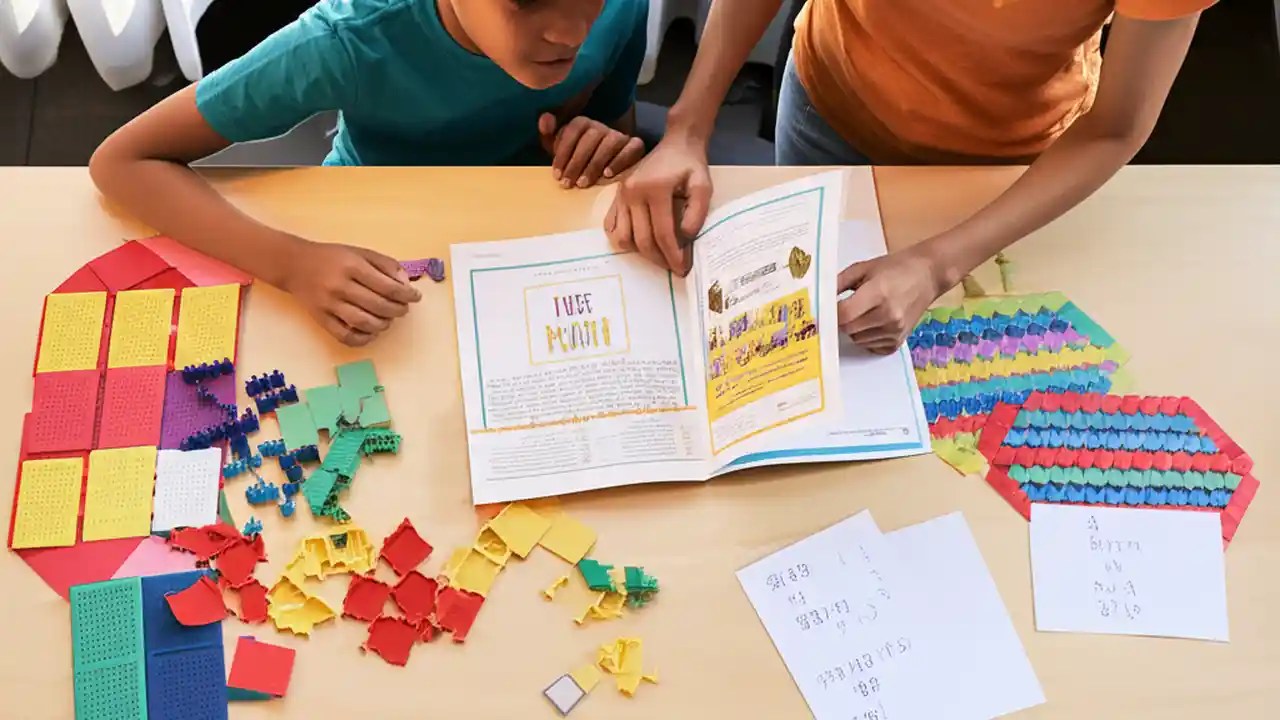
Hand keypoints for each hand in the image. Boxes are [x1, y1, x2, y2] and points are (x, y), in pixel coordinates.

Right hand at [282, 239, 421, 346]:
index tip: (415, 297)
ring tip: (387, 319)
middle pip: (379, 306)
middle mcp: (340, 286)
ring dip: (383, 324)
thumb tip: (406, 283)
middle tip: (402, 309)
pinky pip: (346, 336)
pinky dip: (363, 338)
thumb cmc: (333, 258)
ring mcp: (329, 305)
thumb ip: (386, 265)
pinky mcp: (321, 319)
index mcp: (352, 266)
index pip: (388, 286)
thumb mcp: (360, 253)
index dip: (406, 295)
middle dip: (398, 310)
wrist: (295, 265)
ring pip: (365, 323)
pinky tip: (371, 331)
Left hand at [539, 114, 644, 188]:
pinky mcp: (636, 146)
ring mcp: (619, 135)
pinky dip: (620, 161)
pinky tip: (608, 175)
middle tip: (569, 183)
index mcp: (583, 123)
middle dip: (577, 162)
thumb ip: (549, 135)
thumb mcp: (561, 149)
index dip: (563, 152)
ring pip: (609, 143)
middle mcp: (601, 126)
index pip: (573, 130)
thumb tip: (544, 118)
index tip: (557, 174)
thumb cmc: (580, 160)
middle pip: (590, 138)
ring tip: (584, 183)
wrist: (609, 168)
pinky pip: (631, 149)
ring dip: (594, 164)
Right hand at [604, 132, 711, 275]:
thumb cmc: (690, 166)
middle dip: (659, 259)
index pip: (662, 233)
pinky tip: (640, 242)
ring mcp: (621, 195)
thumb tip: (685, 238)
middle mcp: (633, 192)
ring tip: (659, 255)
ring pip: (624, 238)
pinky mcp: (616, 197)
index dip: (672, 255)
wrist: (676, 145)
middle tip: (674, 267)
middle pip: (642, 240)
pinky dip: (624, 239)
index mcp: (655, 189)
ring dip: (641, 253)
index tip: (682, 268)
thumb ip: (697, 213)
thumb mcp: (703, 186)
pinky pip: (612, 226)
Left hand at [837, 247, 946, 353]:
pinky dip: (865, 337)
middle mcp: (888, 316)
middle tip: (845, 307)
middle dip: (840, 320)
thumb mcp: (863, 268)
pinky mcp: (898, 342)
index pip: (844, 314)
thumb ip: (838, 283)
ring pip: (857, 339)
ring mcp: (895, 331)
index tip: (826, 308)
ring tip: (863, 312)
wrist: (928, 275)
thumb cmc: (894, 268)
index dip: (831, 313)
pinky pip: (870, 346)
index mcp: (879, 293)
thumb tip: (818, 298)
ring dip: (853, 329)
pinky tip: (872, 322)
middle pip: (848, 329)